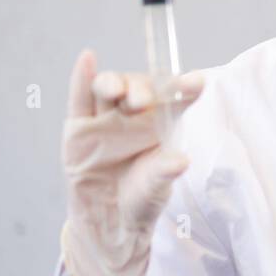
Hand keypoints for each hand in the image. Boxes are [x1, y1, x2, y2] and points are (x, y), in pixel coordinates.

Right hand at [60, 49, 205, 275]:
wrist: (107, 217)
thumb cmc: (141, 197)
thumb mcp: (155, 188)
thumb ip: (164, 173)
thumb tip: (181, 162)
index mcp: (161, 124)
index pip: (175, 100)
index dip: (184, 88)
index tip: (197, 82)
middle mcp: (135, 115)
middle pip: (139, 89)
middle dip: (141, 89)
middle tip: (142, 101)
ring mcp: (106, 118)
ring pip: (108, 89)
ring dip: (113, 83)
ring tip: (116, 89)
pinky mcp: (79, 127)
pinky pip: (79, 99)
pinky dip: (81, 78)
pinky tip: (87, 58)